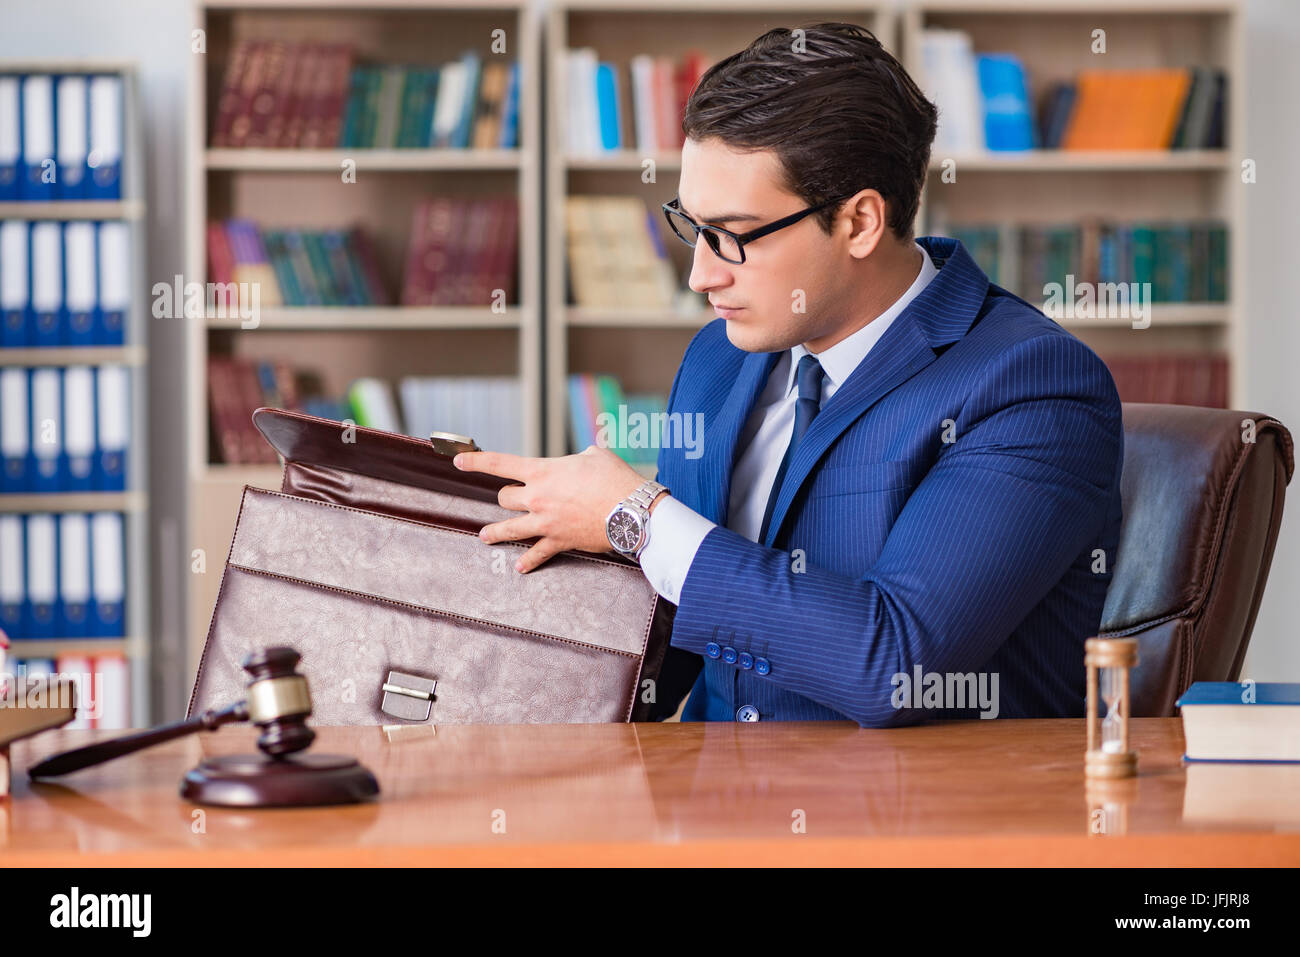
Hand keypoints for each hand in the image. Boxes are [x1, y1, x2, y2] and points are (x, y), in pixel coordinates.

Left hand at [453, 445, 648, 572]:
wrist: (631, 510)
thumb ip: (578, 457)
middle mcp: (537, 497)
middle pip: (505, 498)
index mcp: (542, 471)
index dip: (475, 461)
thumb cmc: (615, 478)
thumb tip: (580, 461)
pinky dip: (529, 562)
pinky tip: (519, 567)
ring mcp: (545, 522)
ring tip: (484, 536)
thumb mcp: (594, 455)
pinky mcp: (559, 541)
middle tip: (514, 498)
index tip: (459, 461)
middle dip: (507, 497)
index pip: (499, 463)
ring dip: (496, 532)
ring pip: (509, 528)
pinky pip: (537, 554)